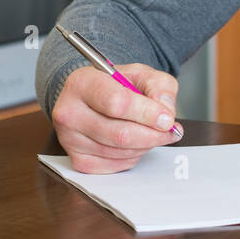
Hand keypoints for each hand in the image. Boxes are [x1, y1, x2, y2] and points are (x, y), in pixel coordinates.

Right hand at [50, 64, 181, 173]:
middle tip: (170, 131)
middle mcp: (69, 112)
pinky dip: (133, 156)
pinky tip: (134, 142)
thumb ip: (159, 86)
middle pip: (120, 134)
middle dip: (153, 135)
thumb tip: (166, 112)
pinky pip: (116, 165)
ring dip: (145, 145)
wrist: (92, 97)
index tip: (167, 119)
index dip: (148, 114)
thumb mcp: (141, 74)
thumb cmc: (115, 85)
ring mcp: (70, 139)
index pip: (117, 104)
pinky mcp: (78, 160)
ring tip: (150, 132)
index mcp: (81, 83)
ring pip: (120, 152)